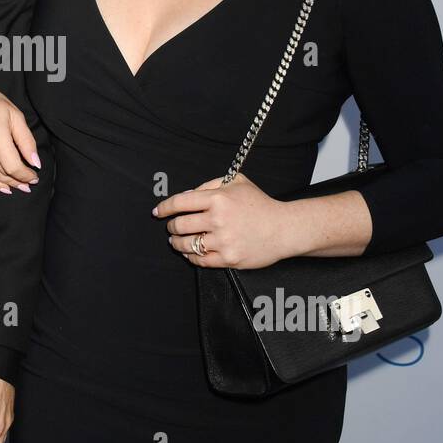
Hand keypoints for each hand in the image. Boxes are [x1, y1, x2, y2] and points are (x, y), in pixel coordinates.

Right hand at [0, 70, 40, 193]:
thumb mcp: (15, 115)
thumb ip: (26, 140)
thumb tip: (35, 162)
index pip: (13, 166)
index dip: (25, 175)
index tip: (34, 177)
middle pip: (3, 172)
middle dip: (19, 180)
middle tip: (29, 183)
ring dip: (7, 184)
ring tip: (19, 186)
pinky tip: (2, 186)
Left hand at [153, 173, 296, 268]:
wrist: (284, 228)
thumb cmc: (261, 204)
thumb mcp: (238, 182)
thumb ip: (211, 184)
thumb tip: (188, 194)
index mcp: (218, 198)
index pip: (180, 202)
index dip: (164, 208)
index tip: (158, 212)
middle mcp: (218, 219)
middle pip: (180, 225)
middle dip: (171, 226)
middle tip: (171, 227)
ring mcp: (223, 240)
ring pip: (187, 244)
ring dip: (176, 243)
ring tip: (176, 241)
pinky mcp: (228, 258)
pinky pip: (200, 260)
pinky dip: (191, 256)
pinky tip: (190, 252)